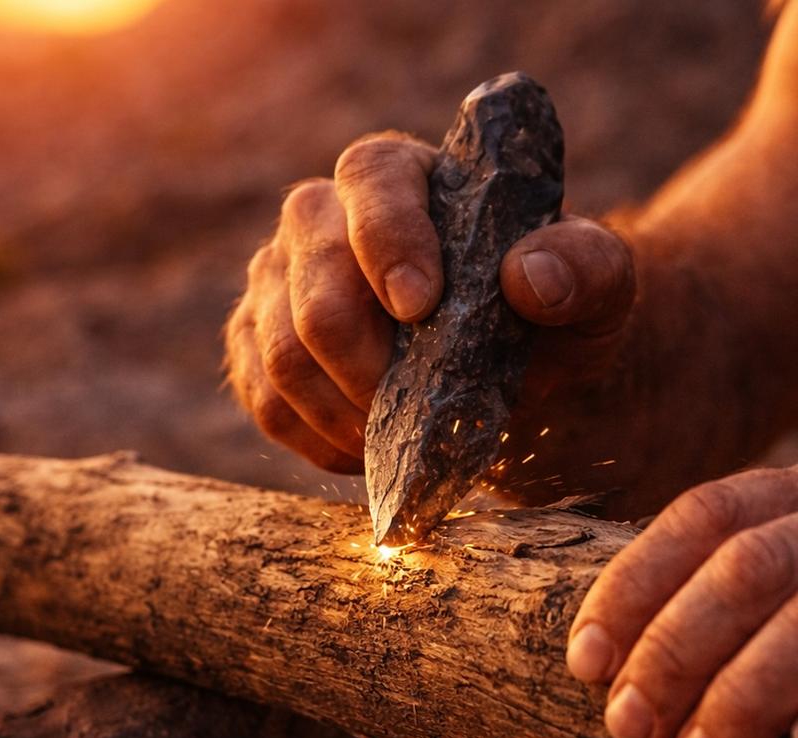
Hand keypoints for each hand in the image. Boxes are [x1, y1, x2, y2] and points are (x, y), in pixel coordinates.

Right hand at [225, 133, 635, 471]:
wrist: (503, 375)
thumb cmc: (544, 322)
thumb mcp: (596, 292)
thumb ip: (586, 268)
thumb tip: (528, 275)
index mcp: (394, 177)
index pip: (370, 183)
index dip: (389, 244)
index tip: (423, 308)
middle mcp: (316, 219)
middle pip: (312, 292)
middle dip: (370, 368)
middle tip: (420, 409)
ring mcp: (275, 284)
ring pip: (281, 357)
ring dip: (346, 414)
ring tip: (400, 435)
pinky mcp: (255, 345)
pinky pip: (266, 402)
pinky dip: (319, 440)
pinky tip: (367, 445)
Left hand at [568, 467, 797, 737]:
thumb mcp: (771, 571)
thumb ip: (712, 596)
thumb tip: (606, 663)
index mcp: (794, 495)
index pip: (700, 519)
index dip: (633, 586)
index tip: (585, 661)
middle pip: (746, 569)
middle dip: (676, 651)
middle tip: (627, 728)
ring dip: (745, 697)